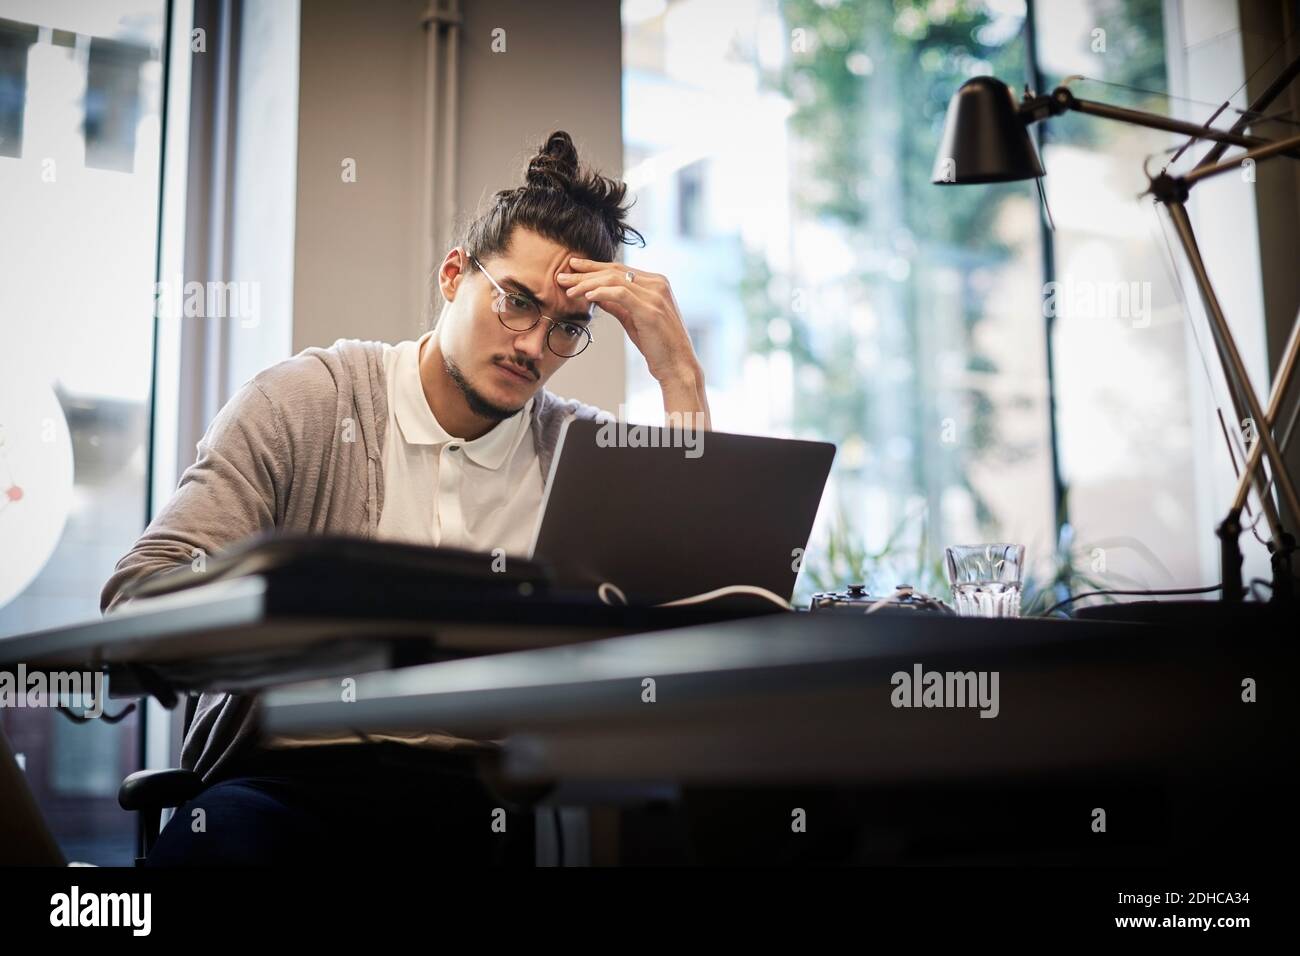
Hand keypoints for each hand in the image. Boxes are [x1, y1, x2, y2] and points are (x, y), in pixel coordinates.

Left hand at [556, 257, 700, 386]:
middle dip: (585, 272)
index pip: (619, 269)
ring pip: (614, 280)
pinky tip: (587, 297)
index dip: (594, 267)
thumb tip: (596, 295)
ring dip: (587, 283)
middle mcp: (657, 284)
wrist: (678, 366)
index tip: (572, 267)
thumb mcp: (634, 320)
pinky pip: (621, 294)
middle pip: (614, 271)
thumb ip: (618, 305)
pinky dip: (602, 292)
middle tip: (561, 275)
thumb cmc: (658, 345)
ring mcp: (655, 295)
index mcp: (656, 283)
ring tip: (568, 290)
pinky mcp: (650, 309)